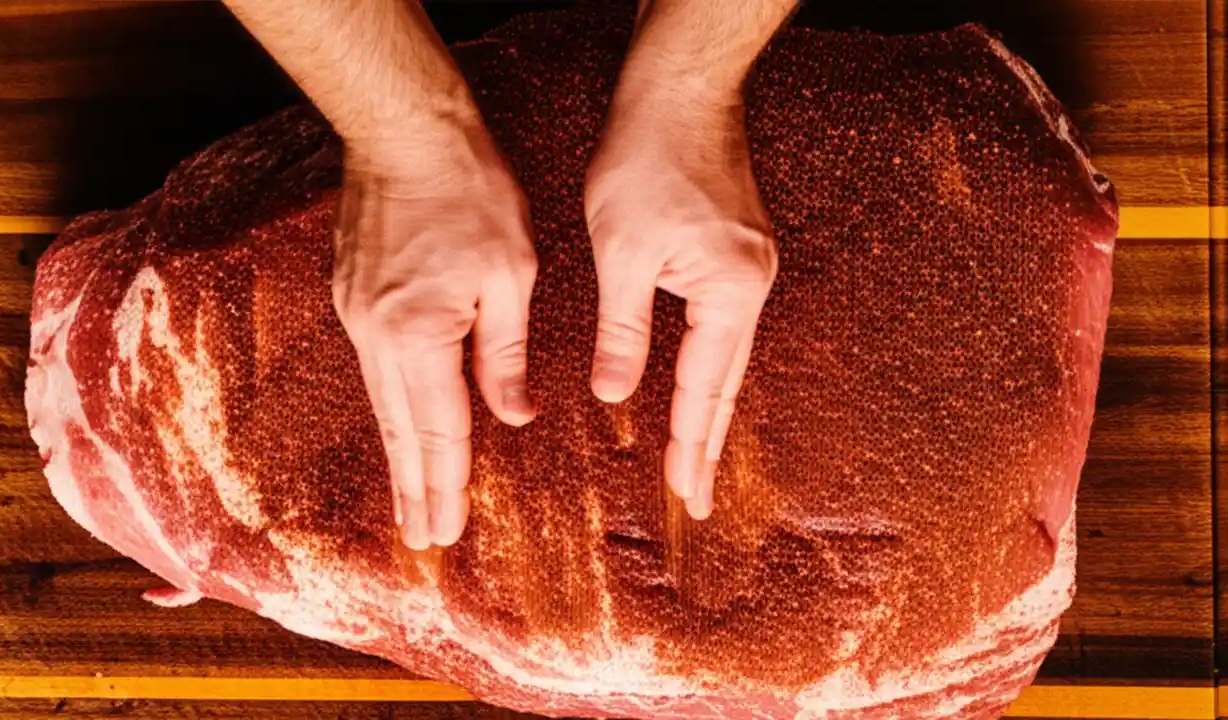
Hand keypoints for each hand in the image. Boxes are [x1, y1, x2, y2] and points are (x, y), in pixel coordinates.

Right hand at [333, 120, 537, 549]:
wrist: (405, 131)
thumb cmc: (471, 194)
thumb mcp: (511, 276)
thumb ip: (505, 354)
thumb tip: (512, 415)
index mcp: (420, 334)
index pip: (438, 429)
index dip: (445, 484)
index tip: (445, 531)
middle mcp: (377, 335)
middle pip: (399, 430)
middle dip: (414, 488)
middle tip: (421, 539)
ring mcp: (357, 314)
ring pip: (381, 403)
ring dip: (398, 455)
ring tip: (408, 500)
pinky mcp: (351, 294)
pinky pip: (373, 369)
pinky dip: (390, 408)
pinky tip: (399, 425)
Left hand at [584, 72, 777, 520]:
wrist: (680, 91)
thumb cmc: (647, 158)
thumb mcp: (622, 250)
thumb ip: (623, 329)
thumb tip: (616, 395)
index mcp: (731, 290)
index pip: (705, 388)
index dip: (690, 444)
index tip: (686, 494)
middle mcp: (753, 284)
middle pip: (727, 382)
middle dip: (706, 440)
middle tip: (696, 497)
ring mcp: (751, 266)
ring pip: (727, 355)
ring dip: (708, 405)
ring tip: (693, 454)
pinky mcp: (738, 249)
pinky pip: (724, 325)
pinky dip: (708, 363)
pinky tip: (696, 381)